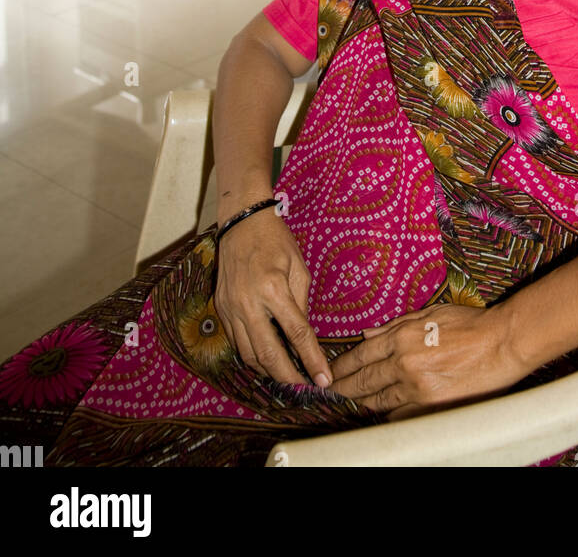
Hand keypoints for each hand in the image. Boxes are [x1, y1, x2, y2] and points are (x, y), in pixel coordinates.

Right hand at [214, 208, 331, 389]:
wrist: (241, 220)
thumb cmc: (275, 239)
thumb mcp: (299, 267)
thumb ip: (301, 304)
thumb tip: (303, 337)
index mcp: (272, 289)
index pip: (296, 334)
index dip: (312, 359)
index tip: (323, 379)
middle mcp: (247, 303)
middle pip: (268, 354)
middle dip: (288, 378)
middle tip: (304, 391)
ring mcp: (230, 308)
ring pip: (248, 354)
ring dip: (268, 371)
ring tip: (287, 378)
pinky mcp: (220, 309)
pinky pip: (236, 342)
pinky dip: (252, 355)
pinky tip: (266, 359)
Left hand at [328, 302, 520, 419]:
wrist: (501, 343)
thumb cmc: (470, 324)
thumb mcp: (429, 313)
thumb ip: (395, 325)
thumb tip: (368, 334)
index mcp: (401, 338)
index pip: (360, 356)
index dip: (342, 366)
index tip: (330, 373)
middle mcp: (404, 364)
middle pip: (363, 382)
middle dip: (344, 388)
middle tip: (330, 393)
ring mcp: (416, 388)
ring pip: (379, 402)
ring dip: (363, 404)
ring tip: (351, 405)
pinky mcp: (431, 407)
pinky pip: (401, 415)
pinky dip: (390, 415)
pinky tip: (381, 415)